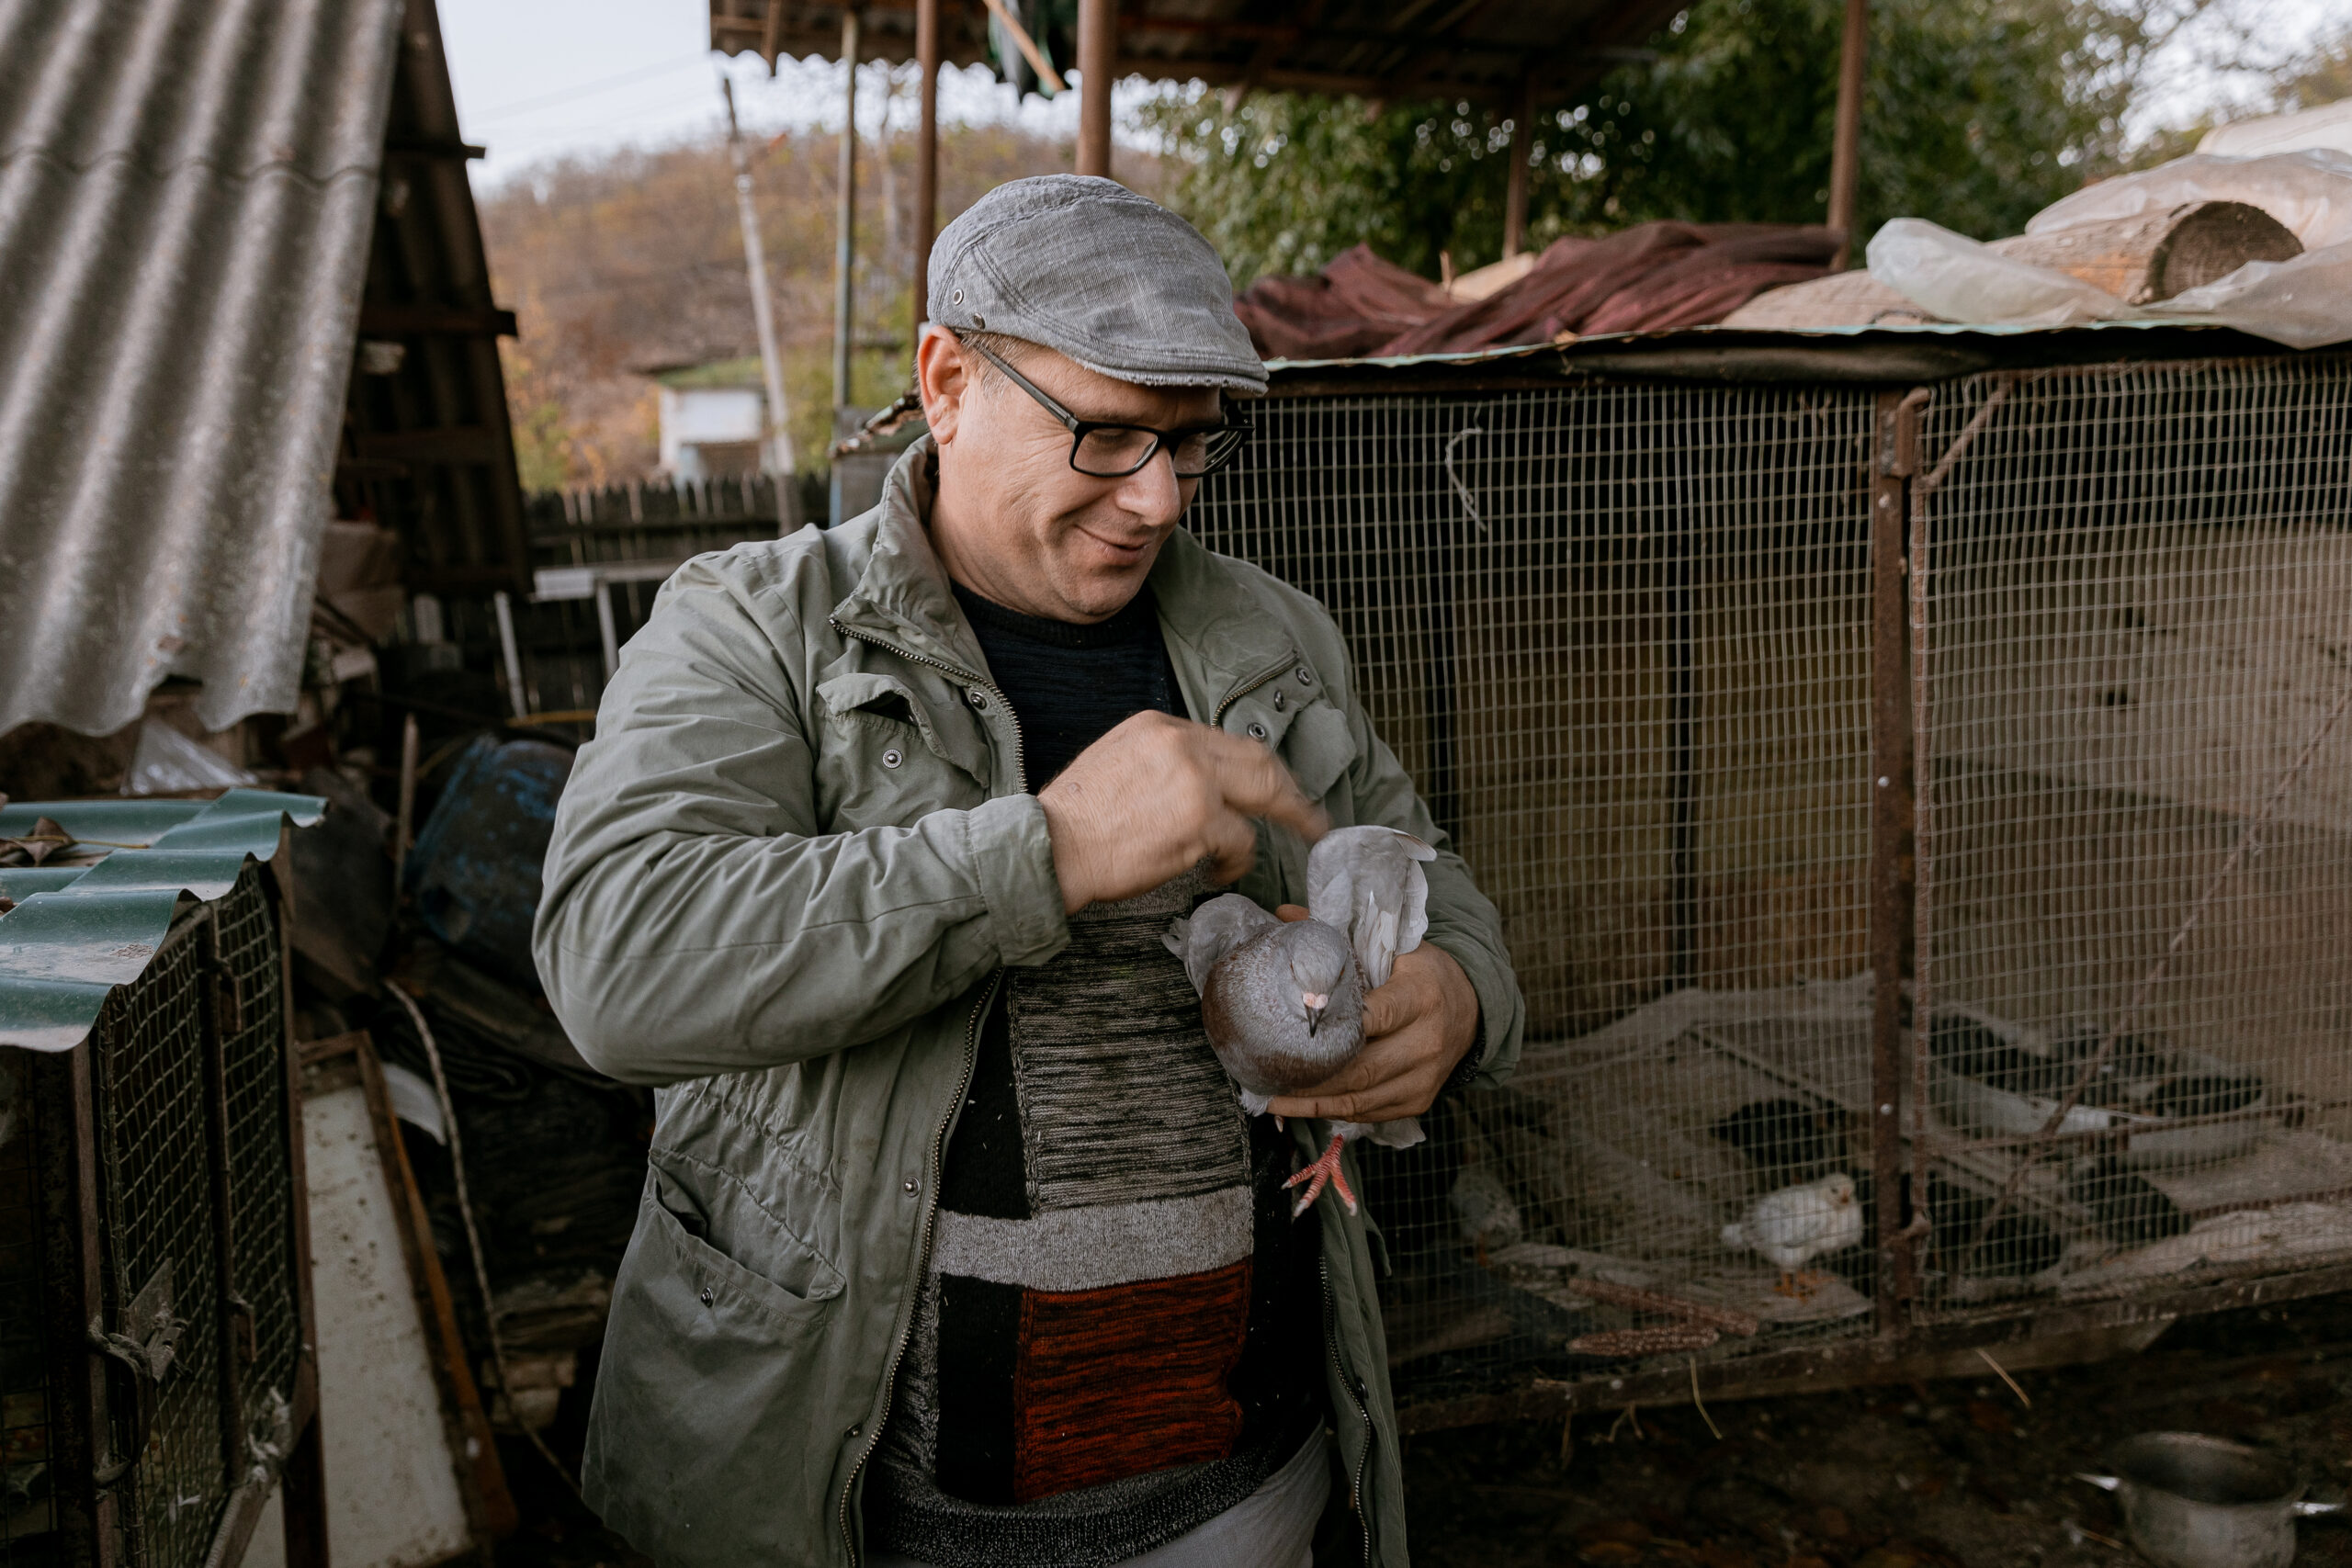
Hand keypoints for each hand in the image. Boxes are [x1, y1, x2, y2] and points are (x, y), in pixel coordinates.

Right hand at [1037, 712, 1327, 911]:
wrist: (1051, 847)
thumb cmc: (1079, 819)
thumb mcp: (1118, 761)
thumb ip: (1162, 760)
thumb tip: (1202, 778)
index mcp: (1160, 726)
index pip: (1226, 742)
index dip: (1258, 768)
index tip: (1275, 786)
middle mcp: (1181, 743)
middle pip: (1259, 760)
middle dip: (1290, 790)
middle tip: (1309, 814)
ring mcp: (1195, 780)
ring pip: (1261, 797)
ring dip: (1280, 823)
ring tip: (1293, 840)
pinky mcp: (1201, 819)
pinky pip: (1242, 841)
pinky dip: (1237, 861)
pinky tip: (1221, 871)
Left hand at [1264, 906, 1480, 1123]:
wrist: (1470, 1009)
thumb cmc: (1421, 975)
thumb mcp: (1393, 948)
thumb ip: (1340, 935)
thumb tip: (1284, 914)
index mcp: (1421, 995)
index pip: (1378, 1015)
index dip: (1339, 1027)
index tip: (1297, 1030)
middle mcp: (1427, 1041)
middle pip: (1364, 1068)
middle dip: (1312, 1077)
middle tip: (1268, 1074)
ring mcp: (1424, 1076)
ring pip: (1362, 1098)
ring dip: (1314, 1103)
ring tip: (1273, 1097)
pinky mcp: (1419, 1100)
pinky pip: (1369, 1112)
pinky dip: (1333, 1110)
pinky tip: (1301, 1106)